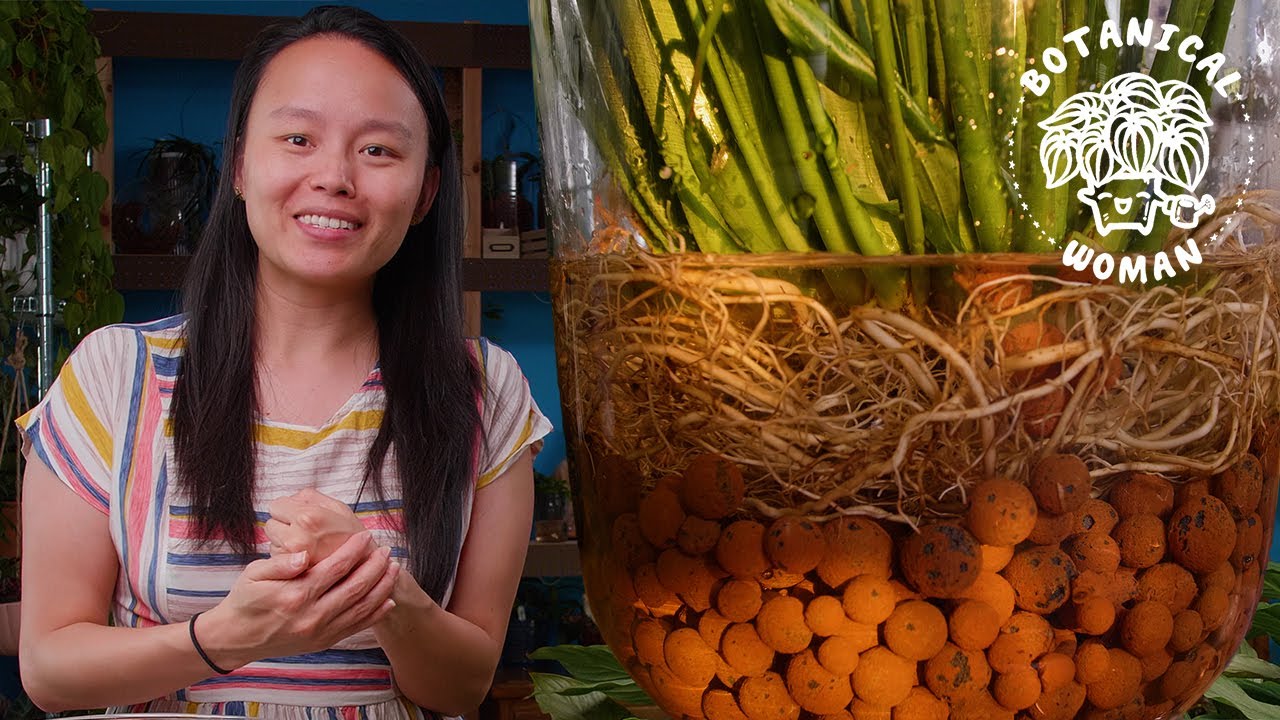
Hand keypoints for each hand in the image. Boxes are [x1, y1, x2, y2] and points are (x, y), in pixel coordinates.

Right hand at [200, 531, 400, 667]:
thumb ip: (280, 563)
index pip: (335, 567)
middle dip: (375, 566)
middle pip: (355, 587)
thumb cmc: (245, 600)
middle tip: (386, 550)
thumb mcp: (253, 575)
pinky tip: (388, 601)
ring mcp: (320, 632)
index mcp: (295, 594)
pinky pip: (356, 627)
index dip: (354, 550)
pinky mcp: (324, 642)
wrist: (236, 638)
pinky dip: (375, 614)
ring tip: (393, 569)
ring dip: (381, 587)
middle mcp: (312, 615)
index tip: (367, 535)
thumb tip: (303, 553)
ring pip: (361, 608)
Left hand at [266, 488, 365, 563]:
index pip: (276, 506)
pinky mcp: (291, 575)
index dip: (286, 509)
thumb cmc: (353, 536)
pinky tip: (306, 560)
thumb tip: (290, 498)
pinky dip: (288, 560)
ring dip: (284, 544)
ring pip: (273, 544)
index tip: (297, 515)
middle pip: (271, 525)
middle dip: (283, 526)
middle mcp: (296, 537)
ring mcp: (292, 559)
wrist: (365, 568)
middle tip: (304, 532)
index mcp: (308, 516)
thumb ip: (310, 497)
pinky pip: (278, 561)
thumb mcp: (338, 508)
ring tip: (308, 547)